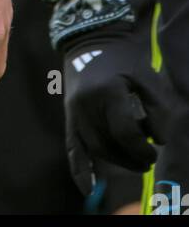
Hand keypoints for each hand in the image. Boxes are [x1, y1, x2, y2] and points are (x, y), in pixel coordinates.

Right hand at [62, 25, 170, 194]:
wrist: (90, 37)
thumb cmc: (123, 56)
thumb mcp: (146, 75)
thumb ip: (157, 107)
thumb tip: (159, 140)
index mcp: (107, 92)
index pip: (125, 133)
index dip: (143, 148)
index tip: (154, 152)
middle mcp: (86, 104)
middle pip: (109, 145)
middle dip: (131, 159)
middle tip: (147, 162)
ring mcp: (74, 110)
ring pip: (95, 148)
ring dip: (115, 161)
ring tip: (132, 160)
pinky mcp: (69, 115)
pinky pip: (72, 147)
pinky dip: (80, 169)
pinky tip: (88, 189)